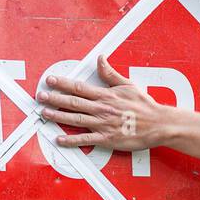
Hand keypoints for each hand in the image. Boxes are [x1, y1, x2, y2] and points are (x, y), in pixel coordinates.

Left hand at [37, 55, 173, 151]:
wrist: (158, 124)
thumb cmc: (145, 106)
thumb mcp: (128, 85)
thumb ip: (111, 73)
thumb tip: (100, 59)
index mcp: (106, 95)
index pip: (79, 87)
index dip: (62, 83)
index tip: (50, 80)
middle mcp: (102, 109)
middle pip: (73, 102)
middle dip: (54, 99)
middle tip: (40, 96)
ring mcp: (103, 124)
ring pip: (75, 119)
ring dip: (58, 116)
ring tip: (44, 114)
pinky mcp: (106, 139)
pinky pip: (85, 139)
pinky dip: (71, 140)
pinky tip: (59, 139)